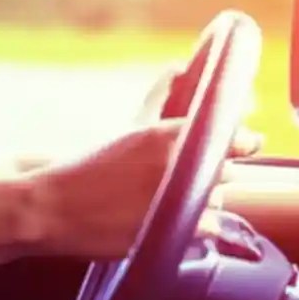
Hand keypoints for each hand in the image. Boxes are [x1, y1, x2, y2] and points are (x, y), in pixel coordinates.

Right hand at [26, 121, 261, 258]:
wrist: (50, 207)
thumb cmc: (85, 166)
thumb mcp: (127, 127)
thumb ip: (159, 98)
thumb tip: (178, 68)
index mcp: (167, 135)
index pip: (231, 137)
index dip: (244, 142)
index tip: (248, 144)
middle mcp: (178, 165)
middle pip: (226, 172)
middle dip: (213, 175)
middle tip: (181, 181)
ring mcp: (179, 200)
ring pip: (217, 201)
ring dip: (202, 202)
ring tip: (165, 202)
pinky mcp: (174, 231)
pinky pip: (210, 228)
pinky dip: (198, 227)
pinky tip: (169, 219)